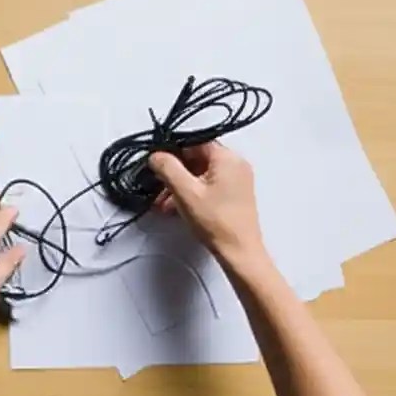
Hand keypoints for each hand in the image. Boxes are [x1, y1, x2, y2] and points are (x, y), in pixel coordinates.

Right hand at [148, 142, 267, 266]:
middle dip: (175, 173)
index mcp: (227, 158)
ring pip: (201, 174)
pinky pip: (210, 186)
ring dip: (181, 186)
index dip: (173, 152)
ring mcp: (237, 180)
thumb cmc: (217, 222)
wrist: (240, 252)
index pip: (194, 142)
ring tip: (164, 203)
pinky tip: (178, 208)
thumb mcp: (185, 192)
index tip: (158, 165)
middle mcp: (236, 165)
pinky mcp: (235, 195)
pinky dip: (193, 193)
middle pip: (197, 158)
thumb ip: (168, 168)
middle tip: (158, 187)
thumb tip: (156, 155)